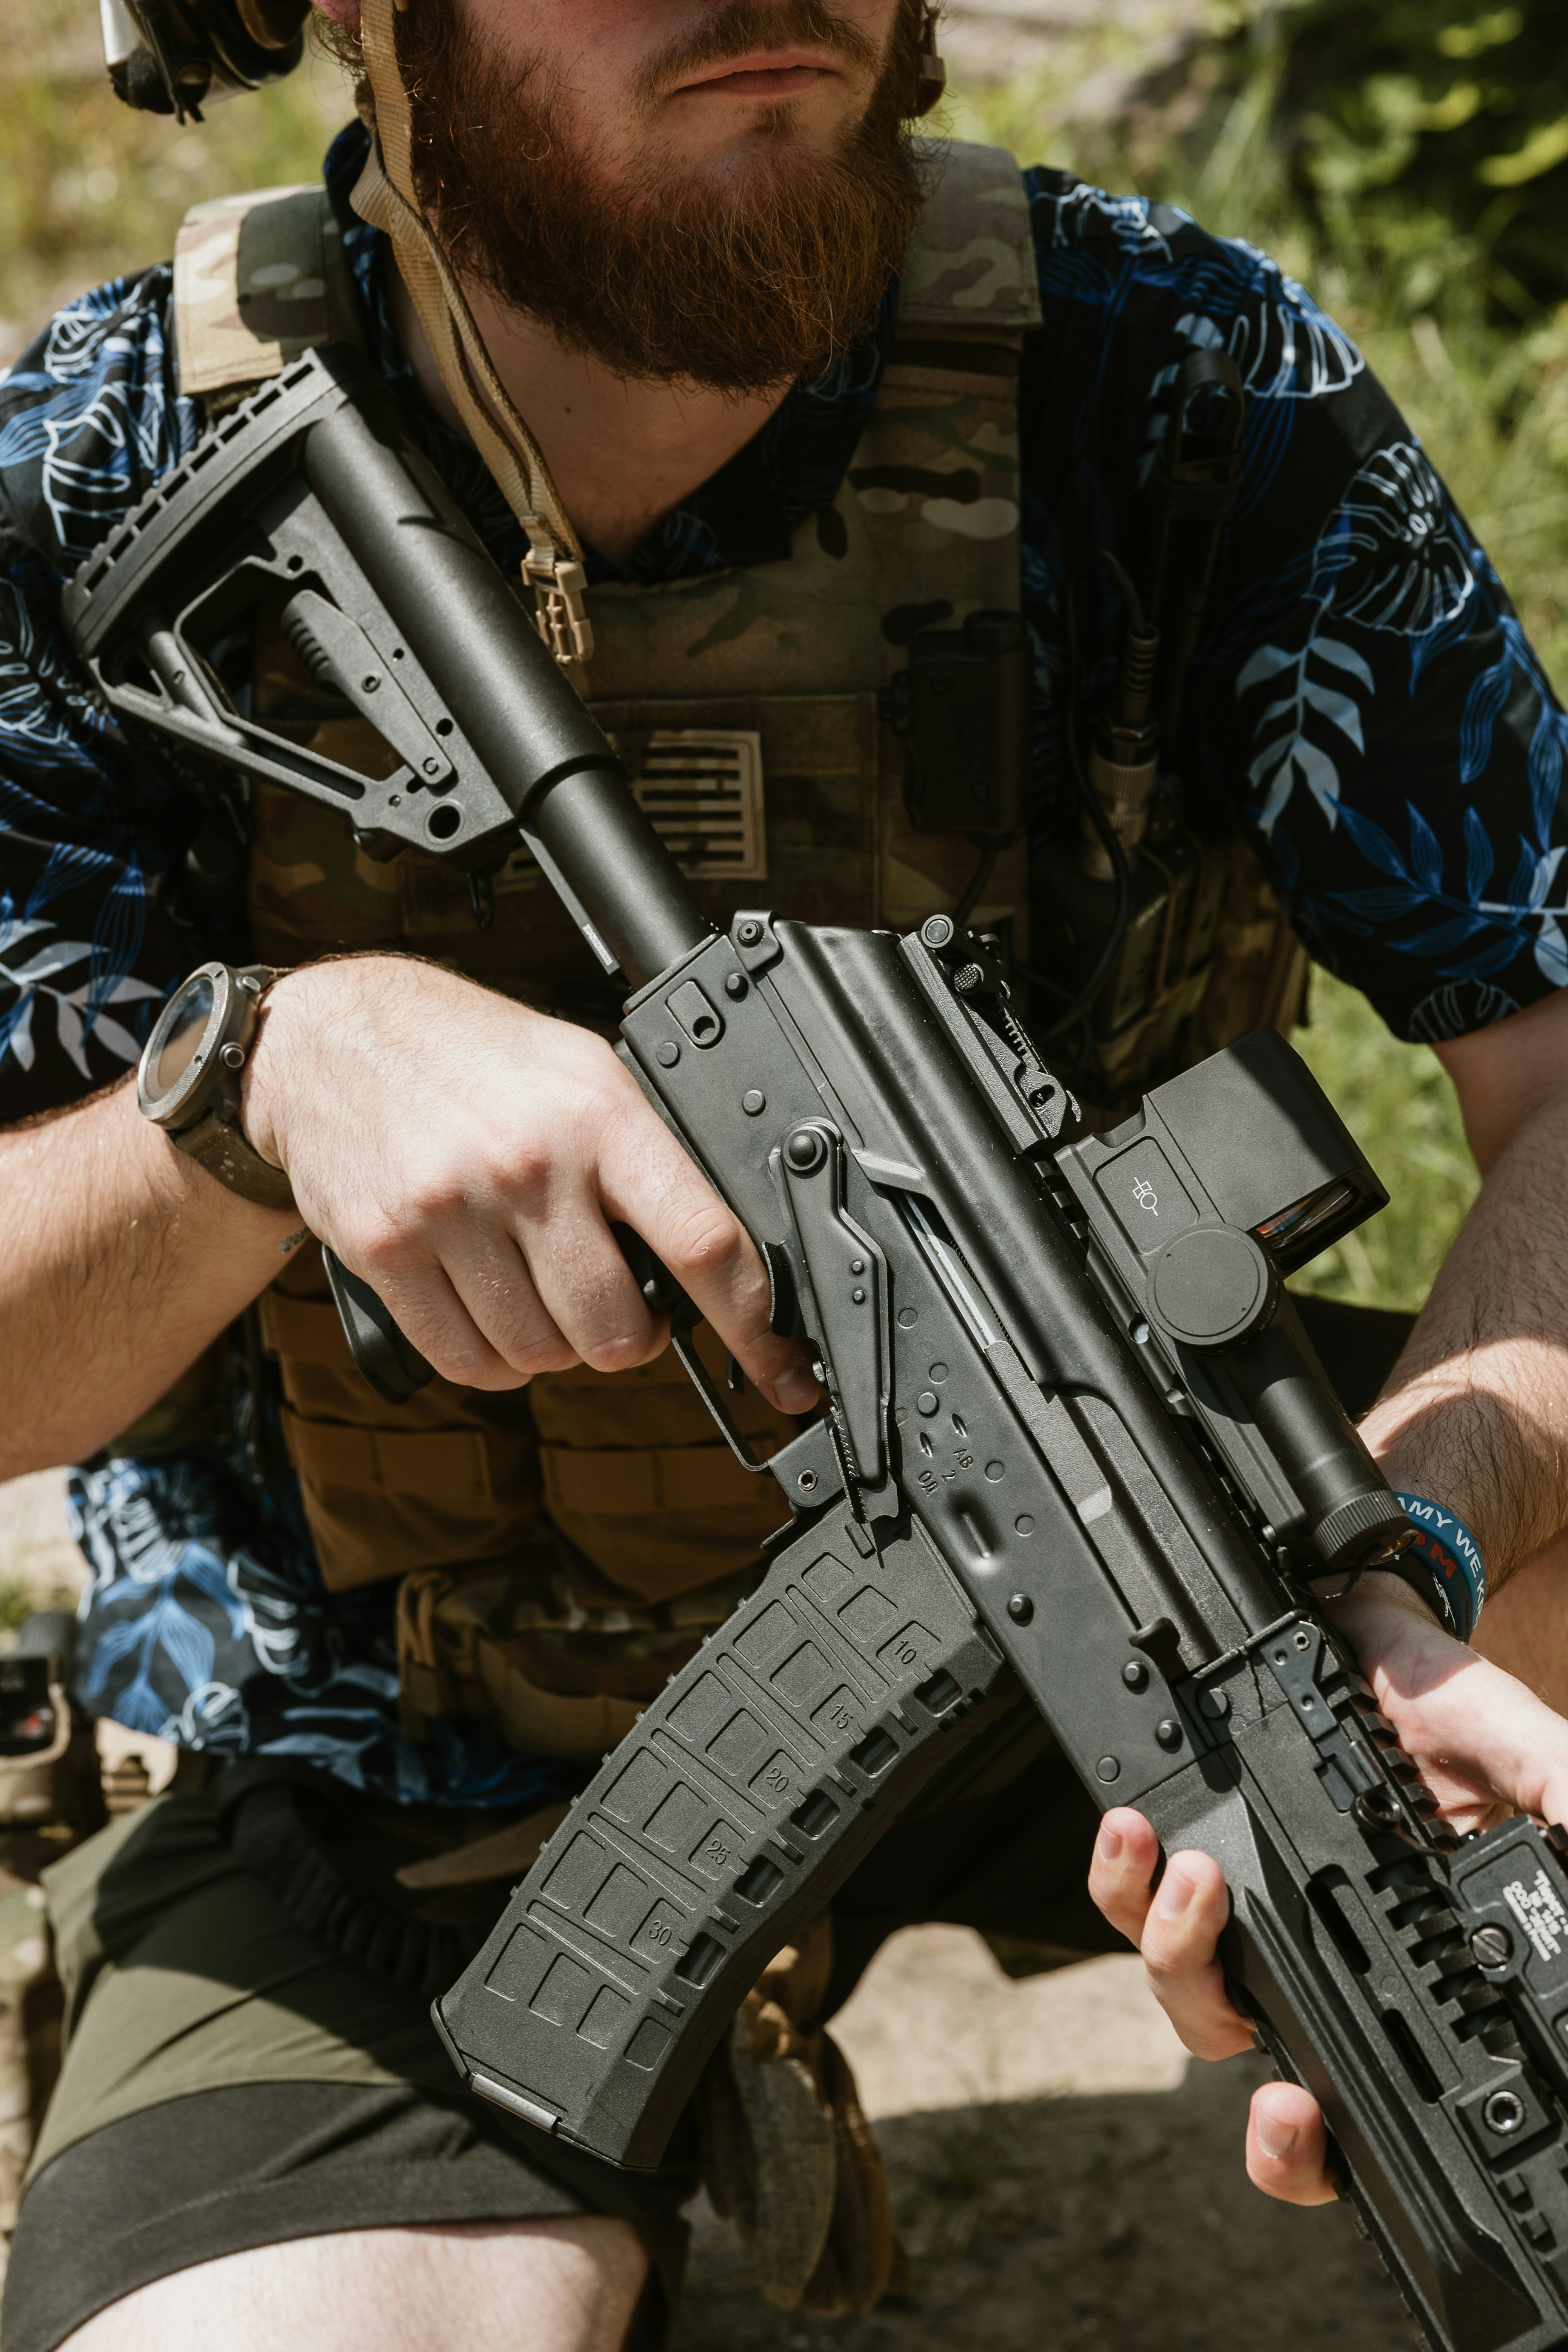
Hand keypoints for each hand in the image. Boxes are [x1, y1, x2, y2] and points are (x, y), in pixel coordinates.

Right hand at [242, 953, 818, 1405]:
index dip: (754, 1327)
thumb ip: (646, 1158)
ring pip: (542, 1355)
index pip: (703, 1243)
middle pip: (617, 1330)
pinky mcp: (387, 1251)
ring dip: (551, 1345)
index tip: (784, 1371)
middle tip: (610, 1301)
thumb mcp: (583, 1072)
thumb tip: (719, 1259)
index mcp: (599, 1115)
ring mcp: (450, 1211)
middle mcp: (528, 1164)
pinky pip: (468, 1363)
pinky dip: (491, 1360)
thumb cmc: (476, 1061)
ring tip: (534, 1285)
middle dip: (626, 1338)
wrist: (333, 1041)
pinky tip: (488, 1308)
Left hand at [1088, 1571, 1567, 2205]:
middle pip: (1254, 2061)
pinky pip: (1134, 1889)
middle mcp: (1313, 1955)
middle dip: (1250, 2093)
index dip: (1318, 2151)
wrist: (1377, 1625)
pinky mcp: (1192, 1841)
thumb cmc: (1452, 1713)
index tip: (1311, 2132)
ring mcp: (1244, 1905)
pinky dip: (1125, 1874)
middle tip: (1276, 2090)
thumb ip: (1562, 1806)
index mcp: (1395, 1973)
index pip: (1357, 2103)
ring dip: (1177, 1949)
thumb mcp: (1522, 1761)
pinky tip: (1137, 1832)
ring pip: (1182, 1981)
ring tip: (1196, 1879)